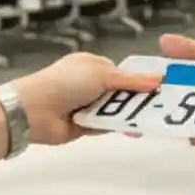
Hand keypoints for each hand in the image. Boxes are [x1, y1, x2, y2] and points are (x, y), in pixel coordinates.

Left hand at [12, 53, 160, 144]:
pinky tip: (132, 129)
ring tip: (150, 121)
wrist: (34, 110)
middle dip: (137, 100)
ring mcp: (86, 105)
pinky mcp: (84, 125)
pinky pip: (105, 125)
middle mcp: (90, 84)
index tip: (160, 88)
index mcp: (91, 65)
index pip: (122, 72)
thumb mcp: (102, 75)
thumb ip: (131, 80)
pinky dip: (115, 126)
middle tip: (160, 107)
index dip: (139, 80)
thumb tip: (159, 78)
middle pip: (121, 92)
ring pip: (115, 110)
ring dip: (129, 114)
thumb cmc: (67, 83)